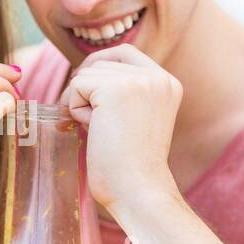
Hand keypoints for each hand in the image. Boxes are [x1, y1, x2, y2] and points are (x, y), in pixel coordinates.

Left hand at [59, 44, 181, 211]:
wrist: (137, 190)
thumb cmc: (129, 165)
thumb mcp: (134, 118)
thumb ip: (121, 92)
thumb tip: (80, 73)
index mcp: (167, 83)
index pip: (125, 53)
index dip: (99, 67)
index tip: (89, 93)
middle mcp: (158, 77)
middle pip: (102, 61)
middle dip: (87, 86)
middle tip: (91, 119)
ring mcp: (138, 80)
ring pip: (86, 74)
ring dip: (82, 103)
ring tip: (101, 131)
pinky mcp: (115, 90)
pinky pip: (76, 87)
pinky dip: (76, 110)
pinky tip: (95, 132)